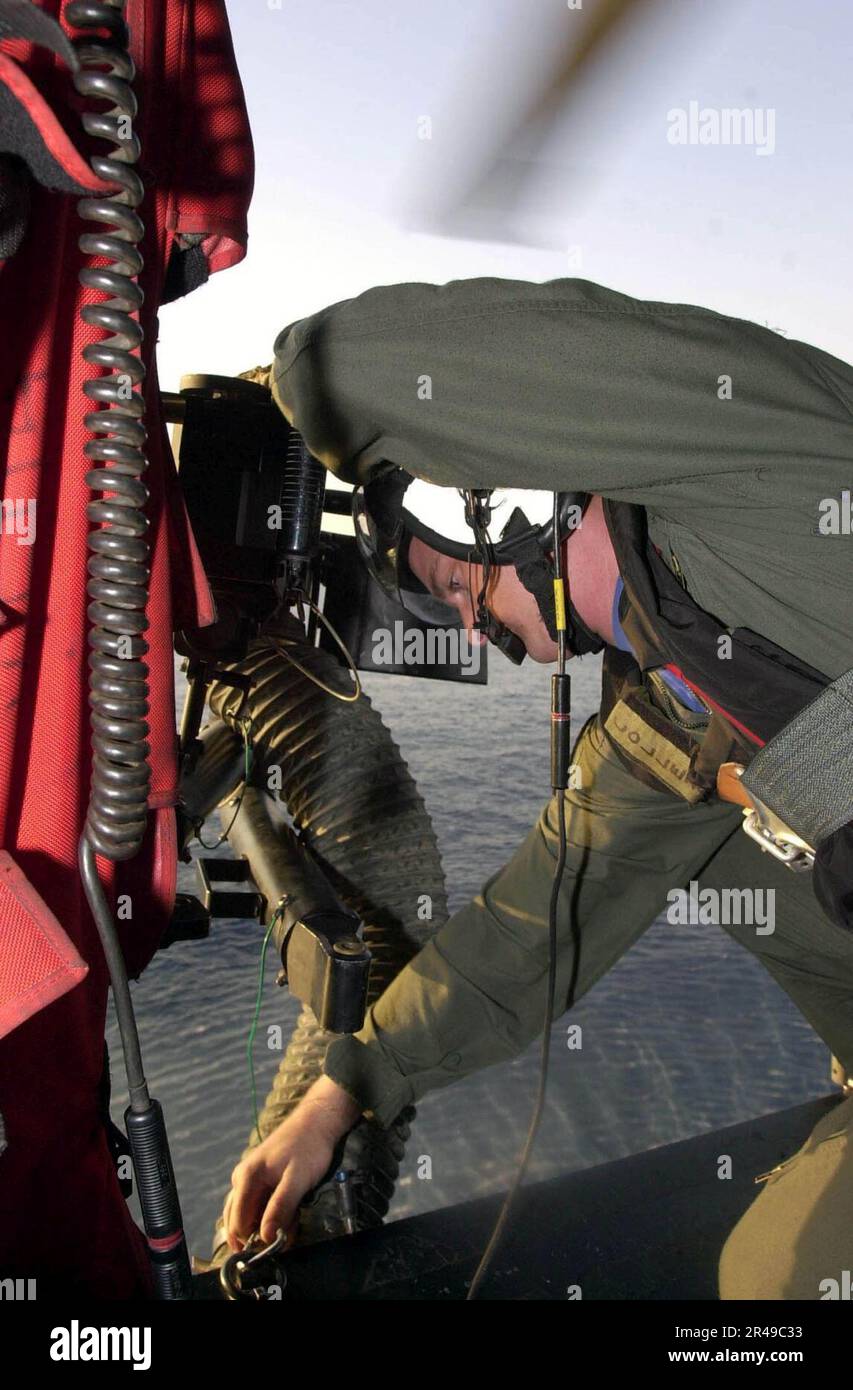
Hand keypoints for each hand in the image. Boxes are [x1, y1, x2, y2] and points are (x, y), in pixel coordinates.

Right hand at [224, 1076, 360, 1249]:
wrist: (318, 1121)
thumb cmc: (308, 1147)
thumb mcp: (297, 1179)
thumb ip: (280, 1207)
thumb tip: (265, 1237)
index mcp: (246, 1178)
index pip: (237, 1223)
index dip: (254, 1240)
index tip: (277, 1247)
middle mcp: (242, 1179)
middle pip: (240, 1221)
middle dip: (261, 1235)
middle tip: (287, 1238)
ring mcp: (251, 1179)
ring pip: (251, 1214)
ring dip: (269, 1226)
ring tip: (291, 1227)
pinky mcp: (262, 1180)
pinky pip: (261, 1205)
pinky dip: (274, 1215)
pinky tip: (291, 1216)